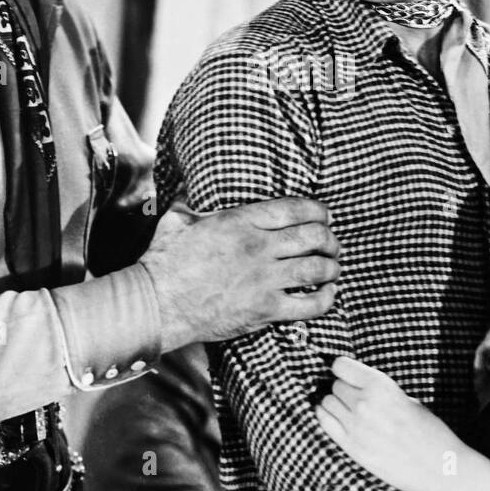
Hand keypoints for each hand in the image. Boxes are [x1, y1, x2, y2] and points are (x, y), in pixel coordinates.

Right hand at [140, 196, 340, 349]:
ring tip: (333, 267)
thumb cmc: (164, 262)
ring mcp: (264, 280)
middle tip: (332, 243)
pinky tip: (328, 294)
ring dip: (332, 267)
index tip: (325, 215)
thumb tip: (190, 180)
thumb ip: (191, 198)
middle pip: (313, 237)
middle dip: (330, 239)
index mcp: (241, 221)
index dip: (318, 210)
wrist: (156, 304)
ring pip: (316, 269)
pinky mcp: (264, 310)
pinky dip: (325, 299)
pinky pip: (309, 305)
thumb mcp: (176, 219)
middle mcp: (258, 248)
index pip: (295, 208)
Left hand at [316, 356, 463, 490]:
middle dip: (344, 389)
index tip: (348, 374)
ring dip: (335, 404)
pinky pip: (324, 423)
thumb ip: (380, 392)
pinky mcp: (351, 448)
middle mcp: (364, 403)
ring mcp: (355, 427)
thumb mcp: (408, 400)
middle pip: (335, 386)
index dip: (344, 369)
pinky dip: (327, 417)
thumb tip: (357, 386)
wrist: (441, 467)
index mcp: (381, 386)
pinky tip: (337, 419)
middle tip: (356, 398)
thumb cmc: (430, 431)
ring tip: (348, 411)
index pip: (341, 366)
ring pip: (327, 403)